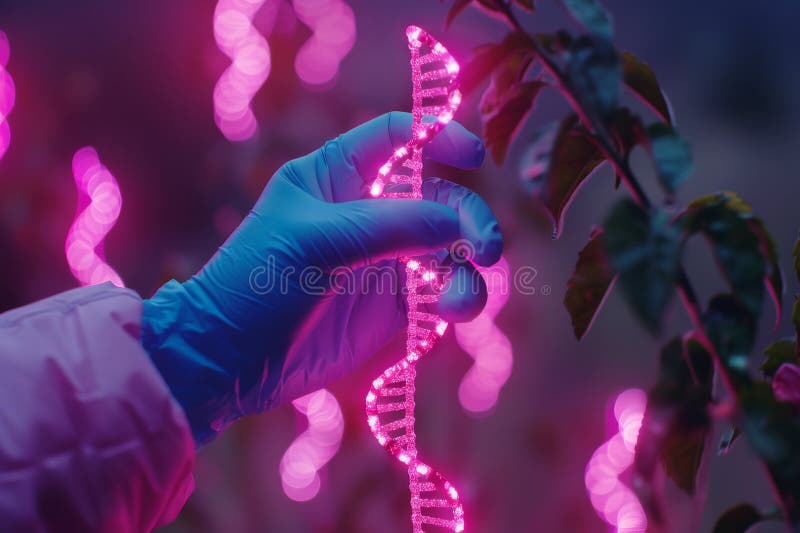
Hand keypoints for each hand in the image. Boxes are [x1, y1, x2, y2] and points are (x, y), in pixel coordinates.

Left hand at [142, 112, 502, 443]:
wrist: (231, 361)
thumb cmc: (255, 285)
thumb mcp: (317, 242)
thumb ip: (391, 226)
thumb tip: (456, 222)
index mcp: (335, 176)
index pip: (396, 138)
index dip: (438, 137)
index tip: (475, 158)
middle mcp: (365, 213)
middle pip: (437, 198)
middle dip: (468, 219)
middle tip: (488, 250)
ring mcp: (381, 260)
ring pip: (447, 251)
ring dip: (467, 270)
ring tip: (460, 304)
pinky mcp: (390, 306)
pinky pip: (439, 294)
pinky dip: (454, 301)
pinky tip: (447, 315)